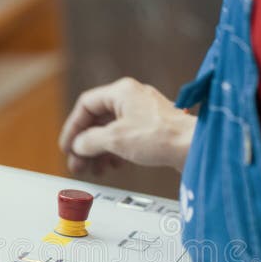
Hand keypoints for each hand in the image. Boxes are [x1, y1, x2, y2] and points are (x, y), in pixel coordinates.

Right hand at [59, 77, 196, 174]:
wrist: (192, 148)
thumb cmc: (160, 137)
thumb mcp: (115, 139)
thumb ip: (89, 141)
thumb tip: (79, 145)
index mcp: (121, 92)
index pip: (86, 105)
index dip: (73, 127)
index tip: (67, 145)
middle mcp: (132, 99)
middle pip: (98, 120)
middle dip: (86, 144)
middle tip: (77, 163)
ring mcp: (143, 114)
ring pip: (112, 131)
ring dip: (99, 151)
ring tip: (94, 169)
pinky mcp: (153, 130)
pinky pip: (126, 138)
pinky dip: (115, 152)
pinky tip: (113, 166)